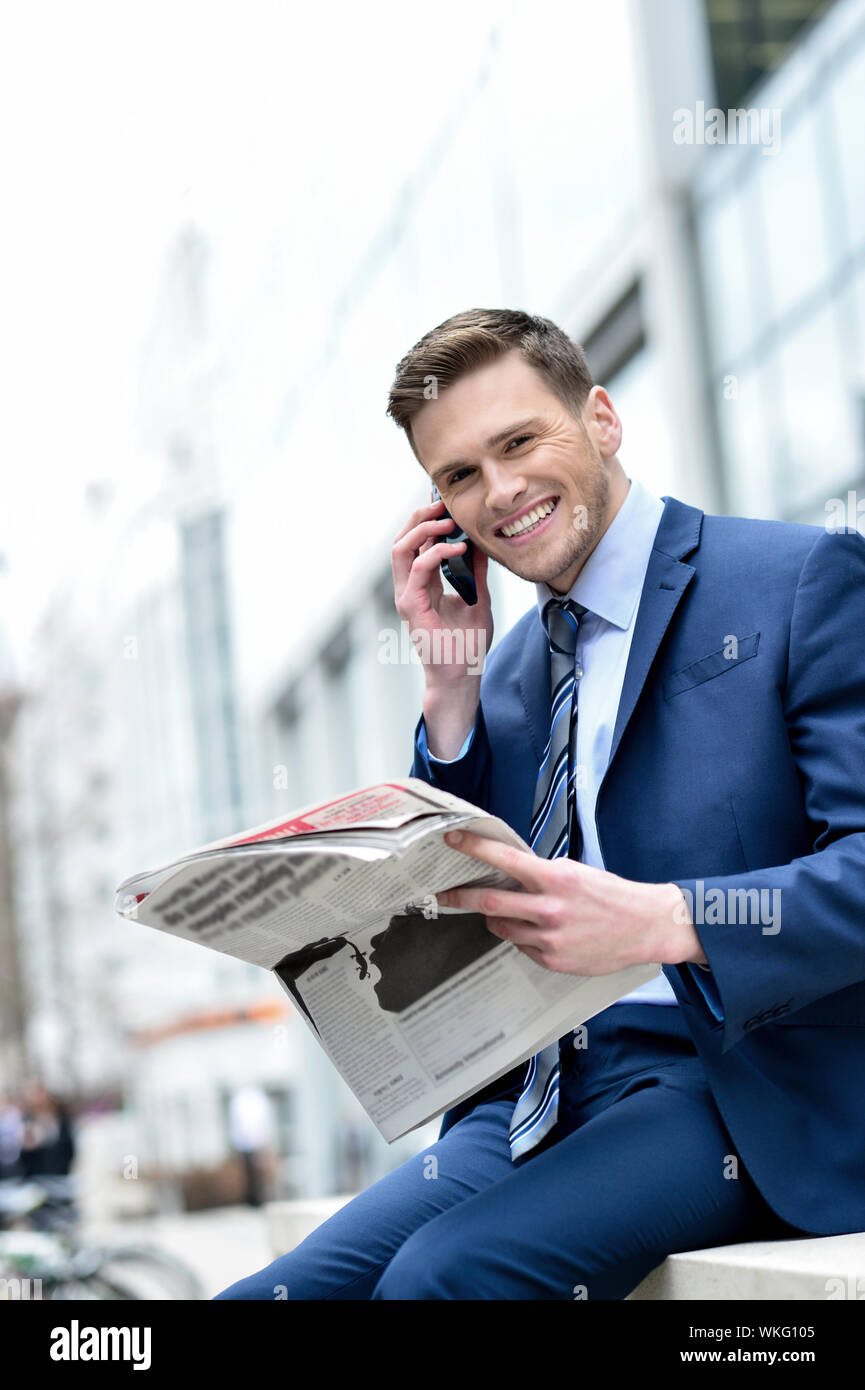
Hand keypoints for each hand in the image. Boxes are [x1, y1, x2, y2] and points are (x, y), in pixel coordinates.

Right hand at [392, 497, 492, 686]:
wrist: (462, 675)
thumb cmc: (467, 644)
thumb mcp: (478, 597)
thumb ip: (476, 571)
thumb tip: (482, 544)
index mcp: (422, 584)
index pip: (416, 544)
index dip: (428, 521)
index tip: (447, 505)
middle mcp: (410, 587)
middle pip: (402, 540)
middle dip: (420, 517)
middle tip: (443, 503)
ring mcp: (407, 596)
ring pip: (401, 549)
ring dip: (423, 529)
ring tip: (447, 521)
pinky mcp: (411, 607)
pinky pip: (417, 569)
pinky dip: (436, 553)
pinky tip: (458, 548)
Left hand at [435, 829, 707, 973]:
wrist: (646, 927)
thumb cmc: (610, 895)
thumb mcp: (576, 872)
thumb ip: (542, 873)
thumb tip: (508, 870)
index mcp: (556, 879)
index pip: (505, 859)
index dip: (474, 847)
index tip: (452, 838)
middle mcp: (550, 909)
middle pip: (490, 904)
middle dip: (461, 898)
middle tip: (442, 896)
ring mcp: (550, 939)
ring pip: (503, 929)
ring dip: (496, 920)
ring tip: (507, 913)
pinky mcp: (553, 961)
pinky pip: (522, 947)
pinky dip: (522, 937)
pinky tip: (539, 931)